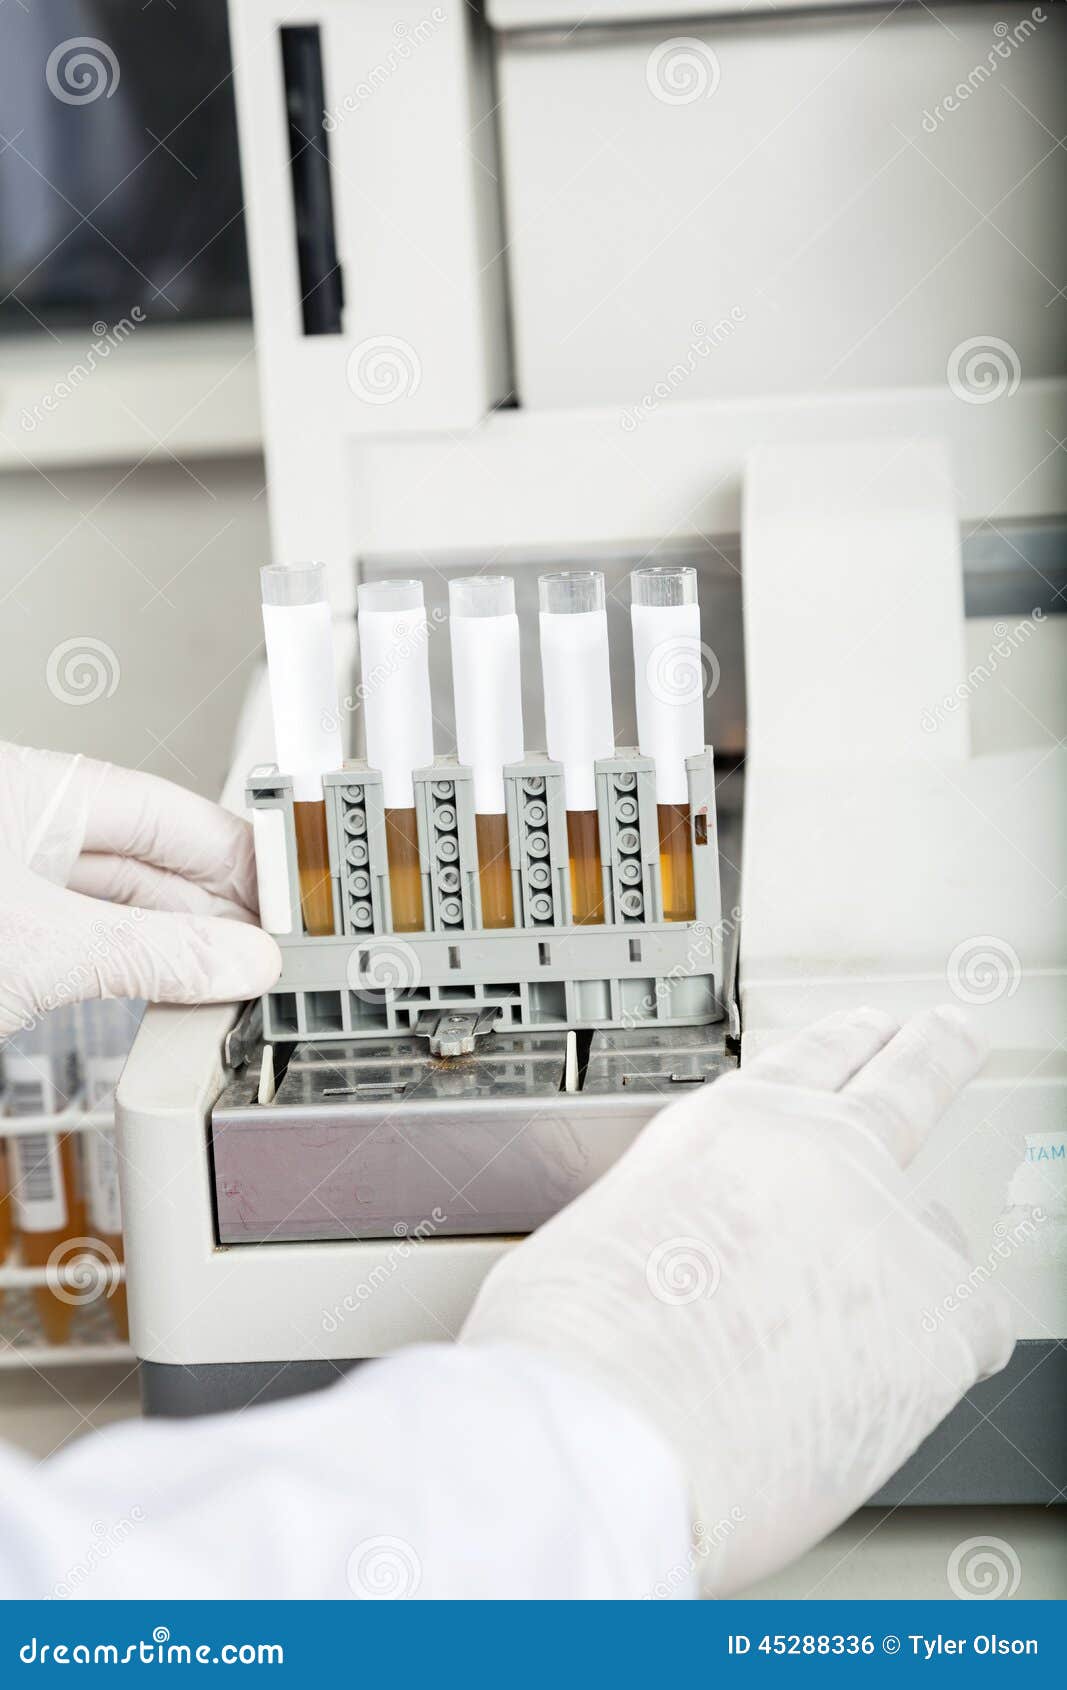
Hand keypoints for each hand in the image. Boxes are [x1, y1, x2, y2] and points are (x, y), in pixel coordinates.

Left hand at [0, 741, 280, 1035]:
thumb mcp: (41, 945)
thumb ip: (150, 952)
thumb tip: (240, 958)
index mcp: (30, 790)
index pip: (163, 810)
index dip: (236, 851)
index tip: (289, 893)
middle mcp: (23, 831)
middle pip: (150, 859)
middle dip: (220, 905)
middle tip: (278, 945)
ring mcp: (14, 890)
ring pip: (122, 908)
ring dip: (184, 943)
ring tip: (242, 972)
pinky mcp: (12, 944)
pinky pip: (91, 947)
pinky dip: (140, 968)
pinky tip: (182, 988)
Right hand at [462, 1006, 1014, 1595]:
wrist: (606, 1436)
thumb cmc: (577, 1357)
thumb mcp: (607, 1240)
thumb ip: (680, 1231)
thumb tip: (698, 1278)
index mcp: (727, 1129)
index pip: (809, 1060)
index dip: (846, 1042)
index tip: (869, 1029)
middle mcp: (820, 1152)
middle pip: (908, 1079)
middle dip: (935, 1055)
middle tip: (951, 1036)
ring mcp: (891, 1224)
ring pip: (934, 1238)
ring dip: (911, 1275)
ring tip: (878, 1323)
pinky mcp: (945, 1313)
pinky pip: (965, 1339)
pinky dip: (926, 1373)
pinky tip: (866, 1399)